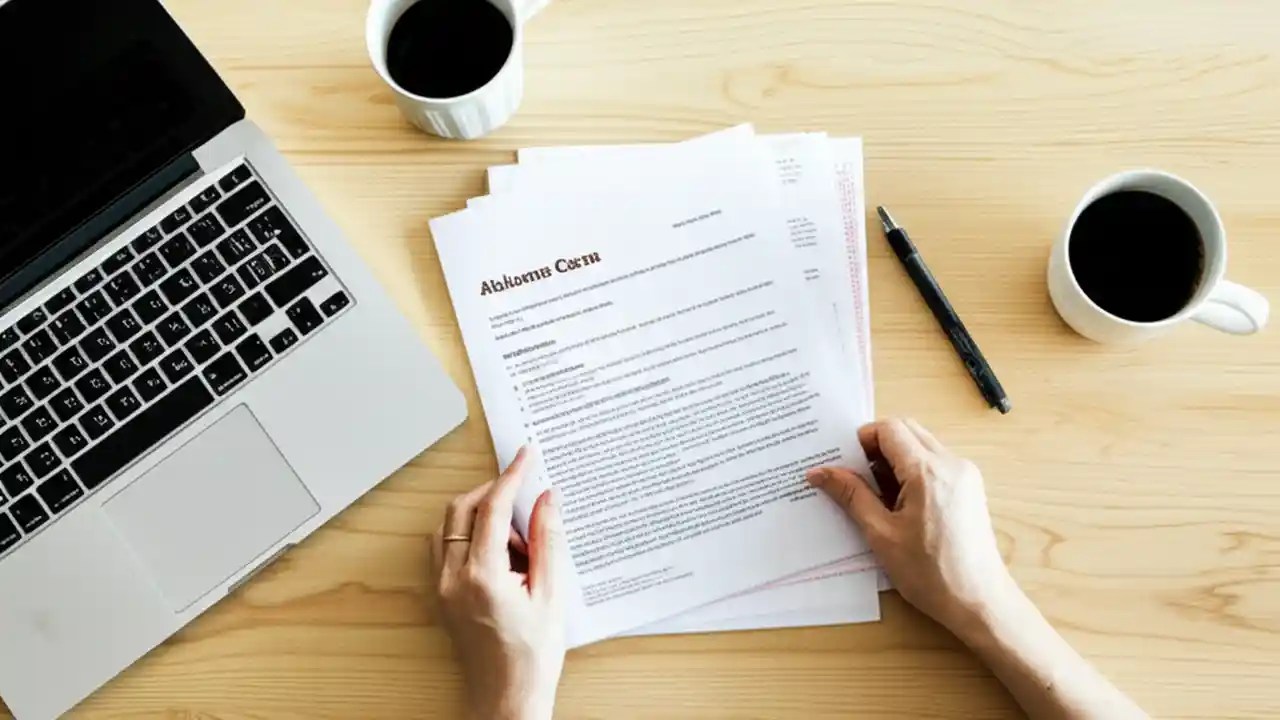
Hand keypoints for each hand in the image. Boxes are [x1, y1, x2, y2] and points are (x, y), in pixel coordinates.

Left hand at [431, 447, 568, 719]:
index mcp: (482, 576)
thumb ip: (547, 540)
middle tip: (529, 503)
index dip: (511, 476)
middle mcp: (452, 578)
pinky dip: (469, 537)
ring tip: (518, 545)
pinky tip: (499, 555)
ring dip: (481, 517)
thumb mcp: (551, 594)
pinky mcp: (440, 596)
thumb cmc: (533, 657)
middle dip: (495, 494)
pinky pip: (445, 548)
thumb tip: (547, 498)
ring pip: (450, 526)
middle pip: (462, 509)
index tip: (526, 455)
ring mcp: (441, 587)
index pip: (491, 508)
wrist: (507, 698)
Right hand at [807, 418, 1012, 631]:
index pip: (889, 428)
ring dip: (895, 459)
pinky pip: (936, 462)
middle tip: (858, 478)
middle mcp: (951, 463)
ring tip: (879, 497)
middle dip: (877, 446)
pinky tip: (901, 504)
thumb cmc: (930, 573)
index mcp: (927, 471)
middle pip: (907, 430)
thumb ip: (851, 495)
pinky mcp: (970, 488)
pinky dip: (913, 470)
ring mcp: (965, 474)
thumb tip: (819, 472)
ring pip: (922, 445)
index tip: (846, 465)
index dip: (862, 439)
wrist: (979, 602)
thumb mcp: (881, 534)